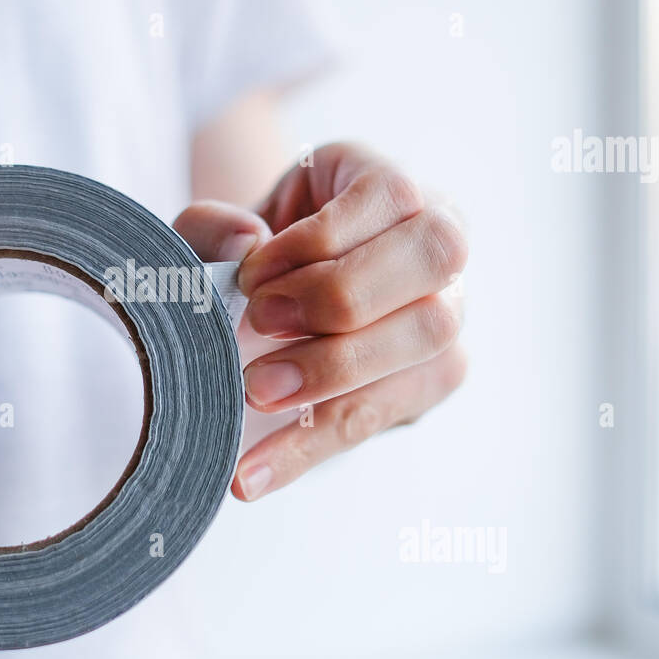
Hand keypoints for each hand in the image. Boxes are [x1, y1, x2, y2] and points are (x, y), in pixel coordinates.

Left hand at [175, 143, 467, 500]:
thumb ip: (209, 227)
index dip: (323, 236)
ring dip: (336, 369)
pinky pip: (387, 413)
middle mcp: (439, 239)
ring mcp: (449, 310)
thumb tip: (243, 243)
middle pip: (435, 255)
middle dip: (342, 295)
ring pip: (431, 336)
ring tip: (254, 393)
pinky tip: (252, 473)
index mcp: (387, 186)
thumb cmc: (249, 259)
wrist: (268, 308)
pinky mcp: (429, 380)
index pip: (392, 193)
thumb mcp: (215, 232)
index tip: (252, 273)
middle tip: (257, 324)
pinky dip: (312, 446)